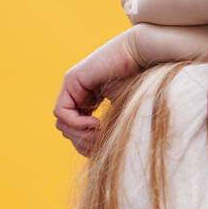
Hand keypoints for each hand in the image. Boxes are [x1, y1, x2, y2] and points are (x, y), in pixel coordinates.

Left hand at [53, 28, 143, 156]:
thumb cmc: (143, 82)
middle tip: (101, 141)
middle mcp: (78, 93)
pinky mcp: (72, 81)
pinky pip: (62, 112)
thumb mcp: (123, 112)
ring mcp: (73, 86)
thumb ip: (108, 128)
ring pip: (62, 124)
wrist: (145, 55)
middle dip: (83, 142)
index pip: (76, 131)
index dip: (87, 144)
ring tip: (100, 132)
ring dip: (80, 134)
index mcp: (89, 99)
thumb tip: (96, 152)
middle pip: (67, 130)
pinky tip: (96, 124)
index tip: (104, 145)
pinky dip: (77, 124)